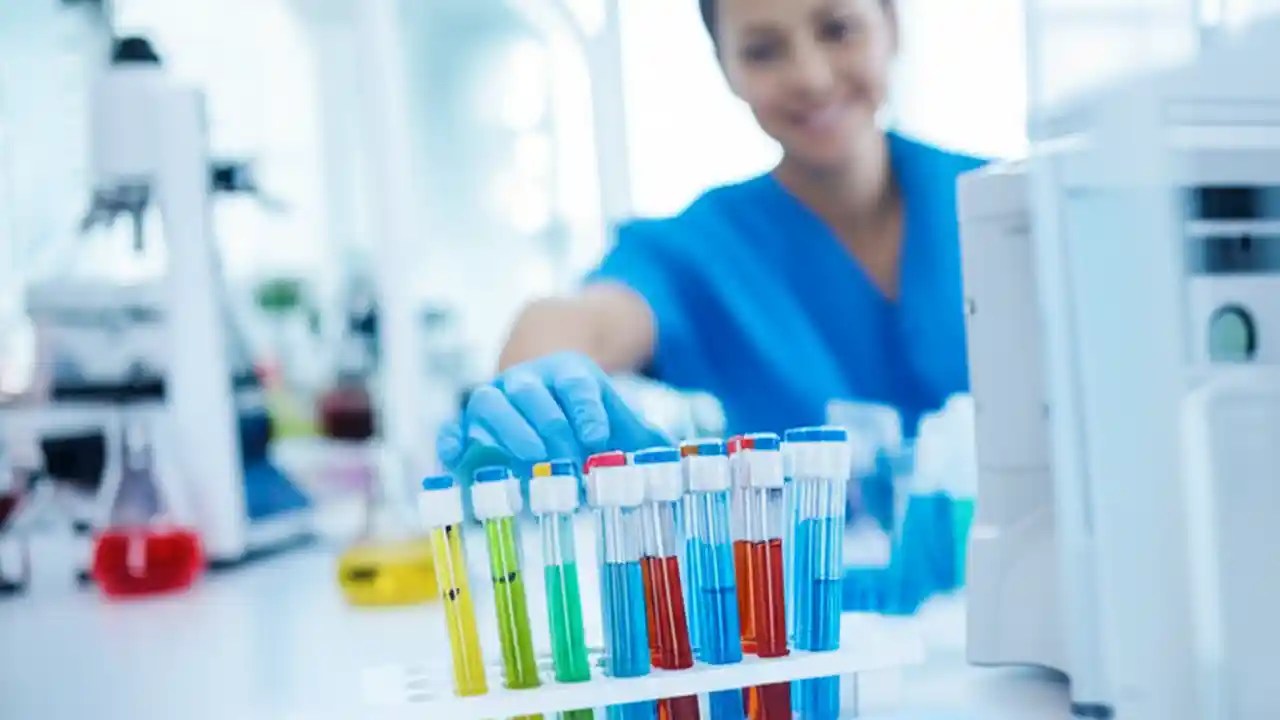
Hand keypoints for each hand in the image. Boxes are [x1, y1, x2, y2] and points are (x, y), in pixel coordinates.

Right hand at [436, 352, 669, 475]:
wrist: (539, 389)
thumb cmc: (582, 415)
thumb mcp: (614, 419)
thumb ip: (640, 438)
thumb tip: (673, 455)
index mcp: (567, 374)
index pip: (576, 384)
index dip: (586, 409)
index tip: (597, 437)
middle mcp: (527, 381)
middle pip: (533, 394)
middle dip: (549, 425)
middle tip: (565, 459)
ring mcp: (494, 398)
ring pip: (490, 402)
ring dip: (508, 430)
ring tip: (530, 460)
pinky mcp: (466, 422)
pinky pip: (452, 425)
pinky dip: (452, 439)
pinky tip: (459, 458)